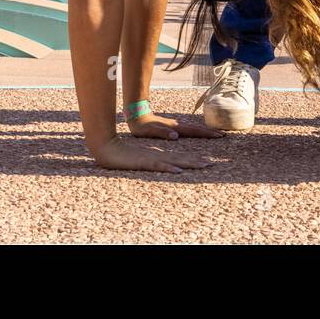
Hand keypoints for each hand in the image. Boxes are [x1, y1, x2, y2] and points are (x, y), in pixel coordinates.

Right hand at [91, 135, 214, 173]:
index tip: (207, 161)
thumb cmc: (122, 155)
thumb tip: (162, 167)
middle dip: (197, 160)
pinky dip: (169, 168)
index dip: (193, 158)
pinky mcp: (143, 162)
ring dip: (189, 163)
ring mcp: (151, 157)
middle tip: (212, 163)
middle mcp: (158, 154)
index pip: (179, 157)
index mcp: (158, 154)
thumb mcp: (140, 160)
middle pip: (181, 158)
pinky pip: (158, 165)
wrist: (106, 147)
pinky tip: (179, 171)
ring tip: (203, 164)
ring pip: (174, 160)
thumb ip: (151, 162)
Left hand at [127, 112, 225, 139]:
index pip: (194, 131)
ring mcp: (175, 125)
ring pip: (193, 128)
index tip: (219, 135)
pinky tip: (196, 134)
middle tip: (222, 135)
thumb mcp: (150, 131)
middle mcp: (177, 125)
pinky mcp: (172, 126)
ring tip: (213, 134)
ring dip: (204, 131)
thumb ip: (163, 133)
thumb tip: (176, 136)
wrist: (137, 114)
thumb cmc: (142, 125)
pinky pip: (188, 129)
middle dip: (209, 132)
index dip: (206, 134)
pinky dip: (196, 132)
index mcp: (174, 127)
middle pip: (197, 128)